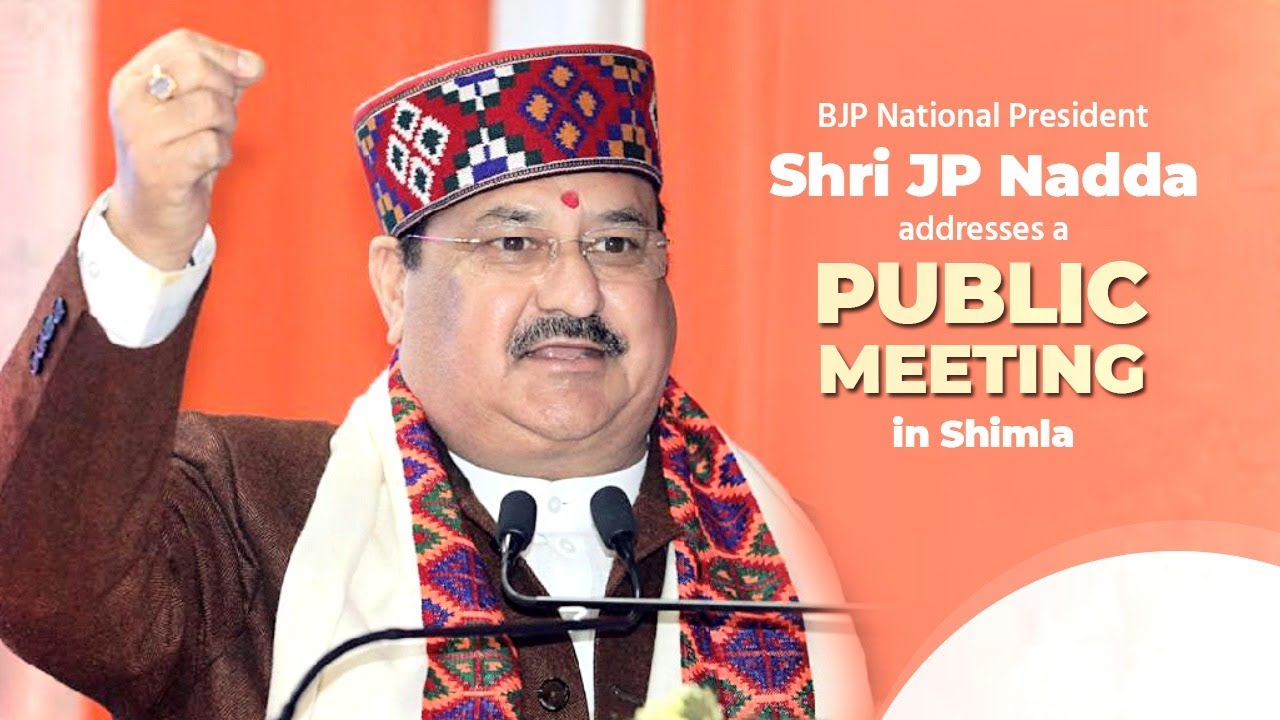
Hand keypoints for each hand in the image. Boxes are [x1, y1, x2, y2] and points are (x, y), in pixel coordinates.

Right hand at [104, 29, 264, 270]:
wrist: (151, 217)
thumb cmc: (180, 157)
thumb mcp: (199, 111)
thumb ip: (225, 81)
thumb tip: (254, 65)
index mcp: (132, 79)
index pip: (185, 44)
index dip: (225, 57)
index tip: (245, 75)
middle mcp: (129, 102)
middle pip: (199, 69)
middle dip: (226, 94)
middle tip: (221, 121)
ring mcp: (140, 135)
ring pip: (211, 107)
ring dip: (226, 129)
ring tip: (209, 146)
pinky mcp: (158, 169)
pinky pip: (213, 146)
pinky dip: (221, 157)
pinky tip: (204, 169)